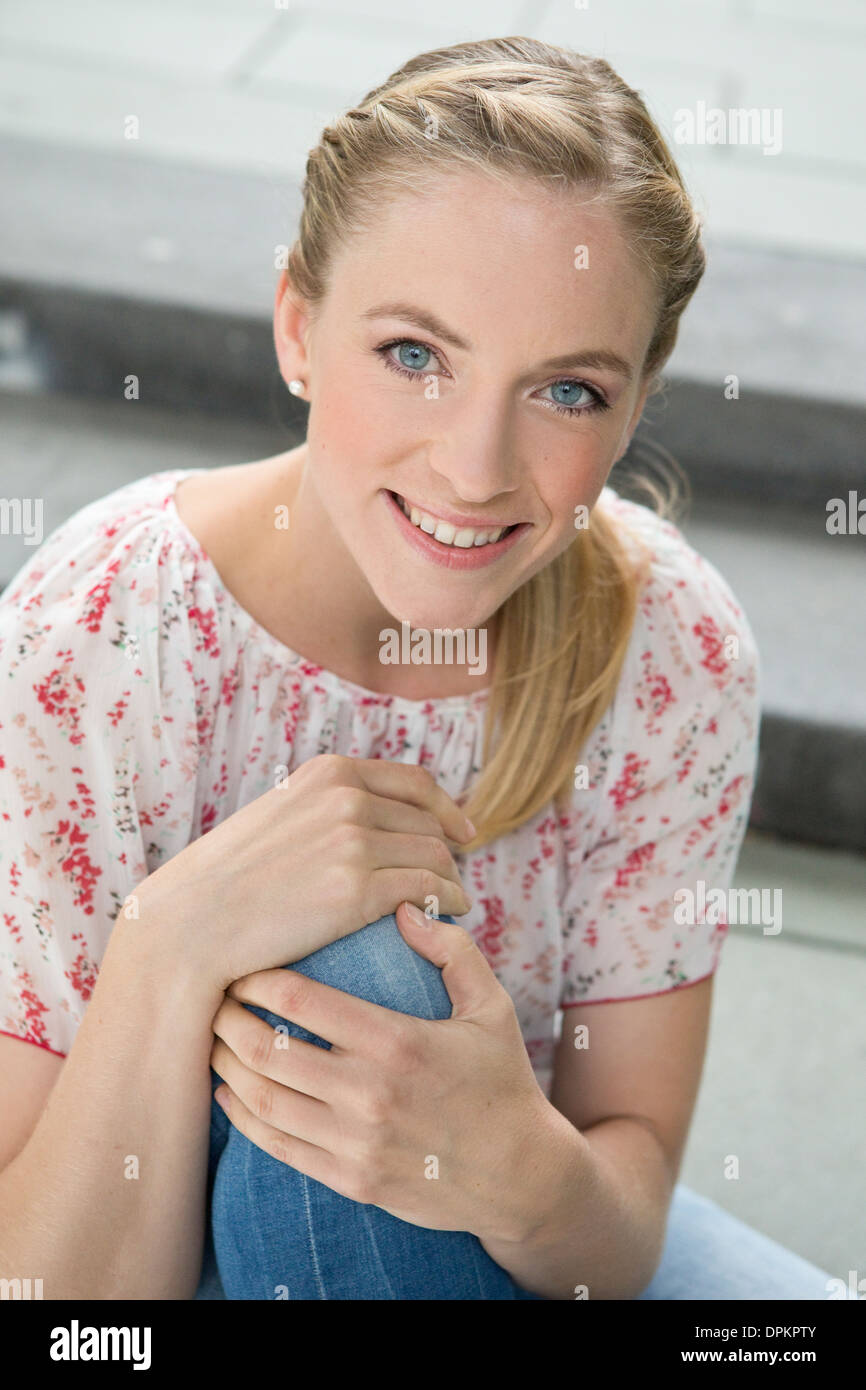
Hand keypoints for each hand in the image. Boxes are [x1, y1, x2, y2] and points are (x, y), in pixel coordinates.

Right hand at [134, 755, 474, 991]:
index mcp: (329, 773)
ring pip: (435, 856)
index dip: (447, 809)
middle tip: (452, 880)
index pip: (413, 783)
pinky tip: (452, 915)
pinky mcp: (359, 888)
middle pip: (429, 824)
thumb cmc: (230, 880)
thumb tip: (365, 821)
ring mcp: (355, 841)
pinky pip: (429, 890)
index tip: (464, 832)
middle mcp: (347, 797)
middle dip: (449, 852)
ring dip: (453, 880)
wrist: (195, 920)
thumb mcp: (278, 817)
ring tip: (454, 901)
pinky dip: (450, 900)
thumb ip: (321, 809)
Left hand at [209, 903, 551, 1243]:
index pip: (301, 1001)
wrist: (522, 1175)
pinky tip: (230, 1093)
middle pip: (268, 1049)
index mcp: (398, 1042)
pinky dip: (242, 1117)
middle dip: (227, 1019)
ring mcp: (357, 1143)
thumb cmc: (502, 1078)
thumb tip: (403, 907)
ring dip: (227, 1065)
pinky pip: (278, 1147)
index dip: (257, 978)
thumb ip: (450, 949)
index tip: (242, 964)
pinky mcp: (352, 1180)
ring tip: (213, 1039)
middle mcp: (370, 1094)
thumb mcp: (491, 1005)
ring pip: (263, 1100)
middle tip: (213, 998)